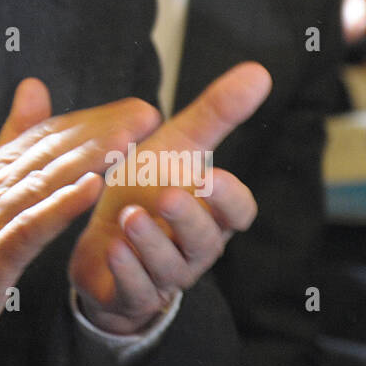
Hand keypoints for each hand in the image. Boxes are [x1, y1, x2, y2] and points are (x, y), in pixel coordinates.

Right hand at [0, 78, 161, 361]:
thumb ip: (15, 134)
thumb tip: (34, 85)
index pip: (51, 134)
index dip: (95, 119)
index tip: (136, 109)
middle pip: (52, 150)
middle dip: (102, 131)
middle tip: (143, 116)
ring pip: (45, 181)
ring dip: (87, 160)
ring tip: (126, 143)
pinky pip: (30, 226)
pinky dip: (60, 206)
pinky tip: (90, 191)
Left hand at [70, 62, 268, 334]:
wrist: (105, 240)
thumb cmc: (147, 188)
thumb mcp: (177, 146)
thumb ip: (216, 113)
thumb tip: (260, 70)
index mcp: (211, 213)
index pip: (238, 212)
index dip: (228, 198)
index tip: (211, 177)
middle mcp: (196, 248)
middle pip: (206, 240)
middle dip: (188, 219)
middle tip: (168, 195)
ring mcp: (167, 275)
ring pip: (170, 266)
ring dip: (151, 241)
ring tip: (130, 215)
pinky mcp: (135, 294)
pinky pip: (139, 290)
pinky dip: (127, 269)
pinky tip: (112, 246)